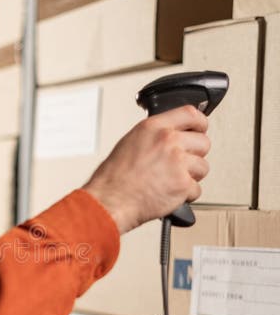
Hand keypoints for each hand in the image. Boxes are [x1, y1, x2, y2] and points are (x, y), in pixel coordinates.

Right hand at [84, 104, 209, 233]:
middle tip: (181, 164)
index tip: (200, 129)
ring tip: (172, 181)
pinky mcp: (183, 184)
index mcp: (154, 127)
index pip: (191, 114)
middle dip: (195, 155)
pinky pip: (197, 189)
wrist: (110, 200)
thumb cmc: (113, 177)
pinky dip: (186, 195)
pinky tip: (170, 193)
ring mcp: (178, 162)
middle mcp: (168, 141)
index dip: (200, 124)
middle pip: (203, 142)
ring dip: (191, 176)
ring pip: (203, 167)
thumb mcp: (130, 142)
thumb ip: (154, 136)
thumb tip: (170, 136)